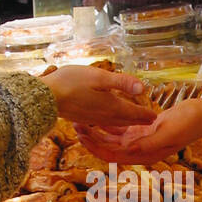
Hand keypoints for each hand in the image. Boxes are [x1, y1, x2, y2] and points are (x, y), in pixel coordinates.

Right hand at [43, 66, 157, 127]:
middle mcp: (104, 117)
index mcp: (111, 107)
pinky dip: (111, 123)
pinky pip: (103, 123)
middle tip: (150, 121)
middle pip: (126, 120)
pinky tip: (109, 121)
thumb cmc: (70, 82)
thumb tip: (143, 87)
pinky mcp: (83, 118)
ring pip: (115, 123)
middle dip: (138, 120)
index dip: (145, 114)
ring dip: (126, 122)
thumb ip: (121, 82)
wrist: (45, 97)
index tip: (156, 116)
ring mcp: (92, 119)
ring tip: (133, 122)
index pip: (134, 113)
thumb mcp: (98, 77)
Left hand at [75, 99, 201, 163]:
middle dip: (91, 140)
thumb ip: (147, 143)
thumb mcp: (167, 132)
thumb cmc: (187, 124)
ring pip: (111, 139)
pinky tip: (96, 116)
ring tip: (81, 121)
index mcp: (143, 153)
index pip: (113, 155)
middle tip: (75, 126)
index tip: (83, 137)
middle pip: (108, 148)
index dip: (96, 148)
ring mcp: (139, 141)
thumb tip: (127, 150)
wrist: (201, 117)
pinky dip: (107, 125)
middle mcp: (139, 150)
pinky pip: (120, 130)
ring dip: (96, 132)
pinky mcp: (142, 131)